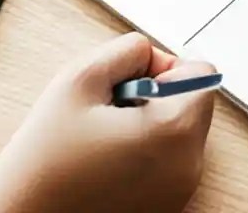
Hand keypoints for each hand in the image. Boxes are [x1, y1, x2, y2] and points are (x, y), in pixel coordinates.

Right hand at [0, 33, 216, 212]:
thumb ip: (126, 50)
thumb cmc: (46, 158)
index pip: (201, 74)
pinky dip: (145, 153)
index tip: (130, 81)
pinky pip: (169, 163)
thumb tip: (150, 54)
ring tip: (103, 138)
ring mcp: (179, 192)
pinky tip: (105, 162)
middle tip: (109, 109)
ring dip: (149, 124)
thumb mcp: (80, 78)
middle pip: (192, 104)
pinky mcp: (166, 208)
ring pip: (180, 134)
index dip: (164, 67)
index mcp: (174, 132)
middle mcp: (188, 166)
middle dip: (156, 95)